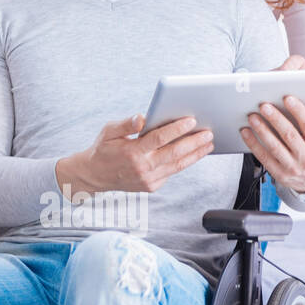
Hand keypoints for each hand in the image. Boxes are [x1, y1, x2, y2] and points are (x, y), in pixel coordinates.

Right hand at [56, 113, 214, 194]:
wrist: (94, 176)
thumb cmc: (103, 149)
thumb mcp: (109, 131)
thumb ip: (126, 124)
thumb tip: (143, 118)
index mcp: (132, 152)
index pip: (159, 138)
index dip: (177, 129)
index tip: (192, 120)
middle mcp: (142, 168)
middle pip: (174, 153)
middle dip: (194, 142)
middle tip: (209, 133)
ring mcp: (148, 179)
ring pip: (177, 165)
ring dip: (195, 154)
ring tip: (209, 144)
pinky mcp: (151, 186)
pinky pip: (171, 172)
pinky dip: (185, 162)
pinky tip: (195, 153)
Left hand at [241, 94, 304, 192]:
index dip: (298, 111)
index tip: (287, 98)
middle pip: (289, 135)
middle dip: (276, 119)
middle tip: (264, 105)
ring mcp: (293, 168)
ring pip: (275, 147)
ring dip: (262, 130)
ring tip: (252, 117)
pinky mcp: (280, 174)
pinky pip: (264, 158)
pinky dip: (253, 144)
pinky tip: (246, 132)